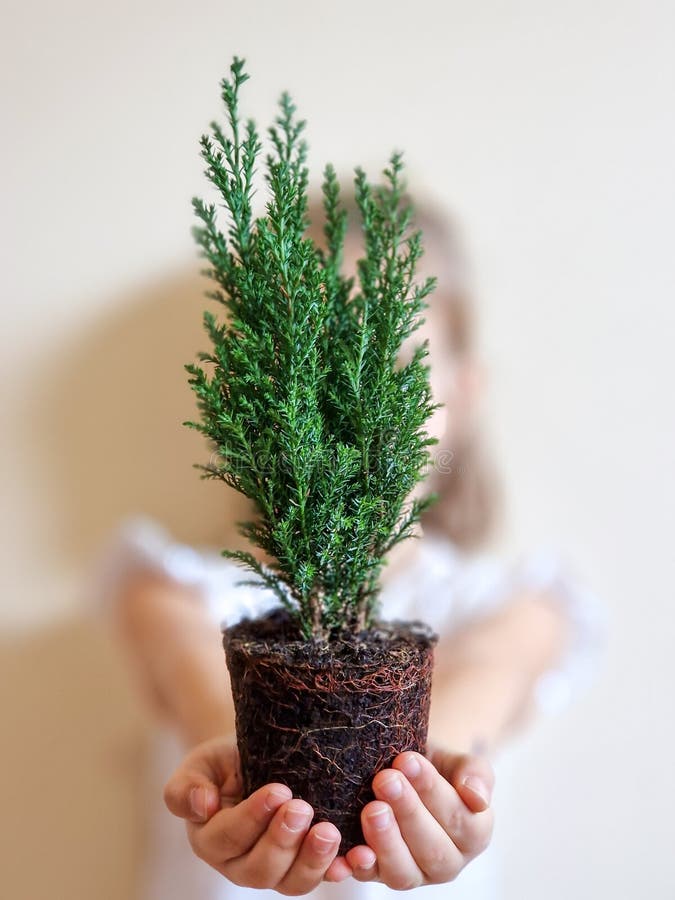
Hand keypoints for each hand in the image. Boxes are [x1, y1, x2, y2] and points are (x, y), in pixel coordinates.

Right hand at [163, 736, 351, 893]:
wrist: (257, 756)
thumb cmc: (226, 761)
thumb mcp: (202, 763)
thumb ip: (187, 786)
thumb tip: (202, 806)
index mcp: (211, 840)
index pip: (228, 838)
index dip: (252, 818)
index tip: (278, 790)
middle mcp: (240, 864)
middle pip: (259, 869)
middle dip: (283, 841)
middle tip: (302, 807)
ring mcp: (275, 869)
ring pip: (291, 882)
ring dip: (312, 860)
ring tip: (329, 831)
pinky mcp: (304, 865)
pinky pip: (319, 877)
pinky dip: (336, 870)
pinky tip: (352, 857)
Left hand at [344, 746, 494, 889]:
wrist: (407, 770)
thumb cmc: (436, 765)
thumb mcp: (459, 761)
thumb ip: (475, 773)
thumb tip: (477, 798)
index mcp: (474, 834)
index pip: (459, 819)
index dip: (433, 791)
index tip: (407, 760)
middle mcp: (448, 862)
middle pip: (432, 849)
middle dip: (407, 813)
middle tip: (385, 780)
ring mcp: (414, 872)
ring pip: (403, 872)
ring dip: (385, 842)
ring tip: (371, 809)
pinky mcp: (381, 874)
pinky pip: (369, 877)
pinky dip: (358, 867)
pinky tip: (349, 853)